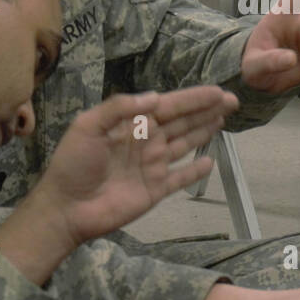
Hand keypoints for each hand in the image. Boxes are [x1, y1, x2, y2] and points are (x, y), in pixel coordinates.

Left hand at [0, 86, 238, 286]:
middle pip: (183, 122)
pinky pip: (180, 179)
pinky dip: (195, 172)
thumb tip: (156, 97)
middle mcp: (146, 141)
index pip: (169, 106)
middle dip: (206, 110)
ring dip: (204, 131)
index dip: (194, 98)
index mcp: (131, 124)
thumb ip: (119, 108)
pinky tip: (210, 162)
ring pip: (185, 144)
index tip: (217, 92)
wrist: (66, 208)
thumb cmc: (73, 164)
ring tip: (224, 119)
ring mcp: (152, 166)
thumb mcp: (87, 126)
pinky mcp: (155, 191)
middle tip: (232, 100)